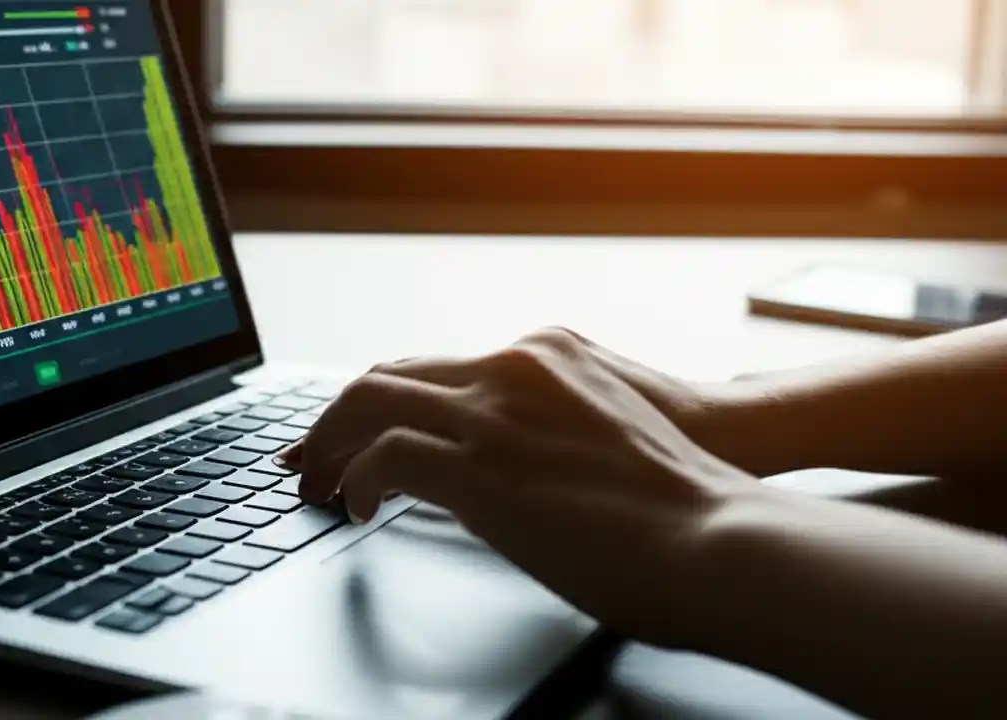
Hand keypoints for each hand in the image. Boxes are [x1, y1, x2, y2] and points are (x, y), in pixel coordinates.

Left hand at [286, 327, 757, 644]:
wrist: (723, 533)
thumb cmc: (682, 503)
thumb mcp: (606, 433)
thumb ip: (546, 430)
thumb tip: (496, 474)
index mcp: (544, 354)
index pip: (435, 366)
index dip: (383, 398)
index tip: (352, 429)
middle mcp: (512, 365)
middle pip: (388, 373)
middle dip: (336, 417)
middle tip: (311, 459)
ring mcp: (495, 410)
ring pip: (370, 401)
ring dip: (332, 445)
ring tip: (318, 487)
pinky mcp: (480, 465)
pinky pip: (385, 456)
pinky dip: (357, 481)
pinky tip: (359, 508)